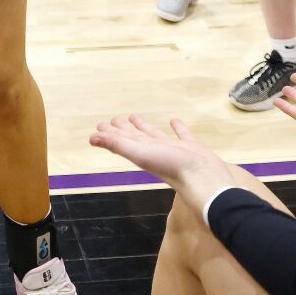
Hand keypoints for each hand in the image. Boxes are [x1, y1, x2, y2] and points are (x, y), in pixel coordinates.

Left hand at [89, 114, 240, 197]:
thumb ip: (117, 145)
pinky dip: (177, 128)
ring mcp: (173, 149)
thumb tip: (92, 139)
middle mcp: (155, 150)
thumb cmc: (171, 166)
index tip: (100, 127)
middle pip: (135, 137)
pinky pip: (181, 134)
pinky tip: (174, 121)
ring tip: (136, 117)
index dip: (110, 134)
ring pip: (155, 135)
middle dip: (124, 129)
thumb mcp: (140, 153)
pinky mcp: (191, 147)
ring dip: (145, 127)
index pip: (122, 140)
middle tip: (114, 120)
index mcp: (142, 152)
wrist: (204, 177)